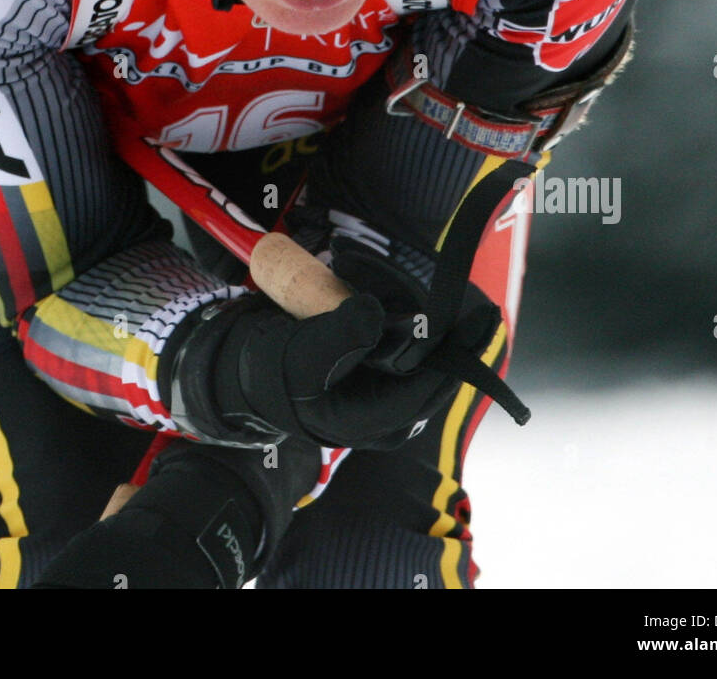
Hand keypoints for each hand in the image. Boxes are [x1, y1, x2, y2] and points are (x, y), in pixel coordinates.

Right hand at [164, 288, 497, 451]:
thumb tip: (375, 314)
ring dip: (436, 330)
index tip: (476, 317)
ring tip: (452, 296)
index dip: (454, 352)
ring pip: (424, 361)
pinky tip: (418, 299)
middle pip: (433, 374)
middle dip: (450, 338)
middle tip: (470, 299)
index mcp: (368, 420)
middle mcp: (383, 413)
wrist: (239, 369)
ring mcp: (380, 393)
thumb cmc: (267, 371)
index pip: (429, 388)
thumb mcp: (298, 354)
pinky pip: (408, 349)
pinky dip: (415, 325)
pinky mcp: (374, 372)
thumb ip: (337, 335)